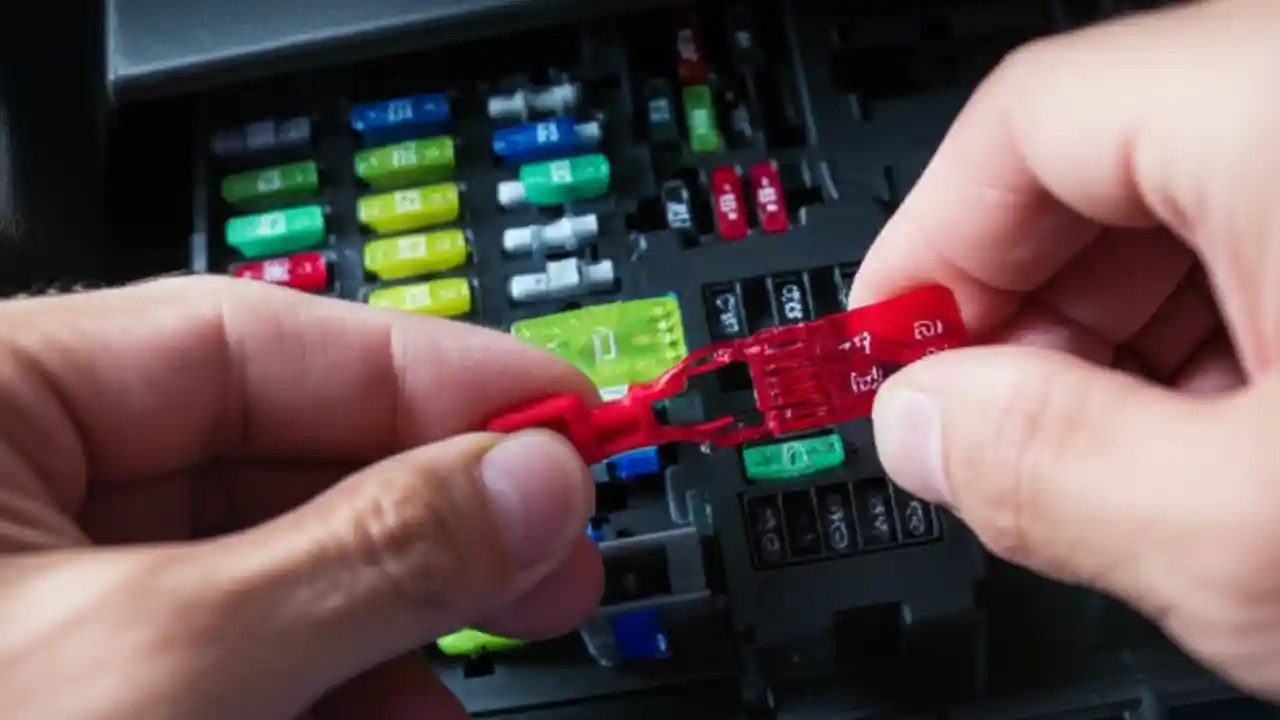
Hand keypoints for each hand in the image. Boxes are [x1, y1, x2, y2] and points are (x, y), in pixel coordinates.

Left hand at [0, 276, 600, 718]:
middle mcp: (10, 488)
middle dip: (430, 507)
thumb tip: (527, 474)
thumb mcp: (163, 664)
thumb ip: (365, 552)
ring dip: (395, 617)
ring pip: (270, 567)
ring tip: (480, 665)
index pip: (257, 341)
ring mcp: (46, 602)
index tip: (559, 415)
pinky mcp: (81, 691)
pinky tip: (399, 715)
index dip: (432, 375)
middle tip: (553, 542)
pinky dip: (335, 686)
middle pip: (278, 455)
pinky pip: (238, 657)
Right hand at [848, 0, 1279, 700]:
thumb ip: (1041, 469)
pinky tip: (1241, 441)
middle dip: (1025, 309)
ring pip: (1208, 201)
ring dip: (1130, 335)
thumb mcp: (1253, 536)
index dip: (923, 252)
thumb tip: (924, 428)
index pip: (1028, 120)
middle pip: (1114, 157)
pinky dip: (1237, 334)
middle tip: (985, 430)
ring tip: (1120, 462)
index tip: (881, 355)